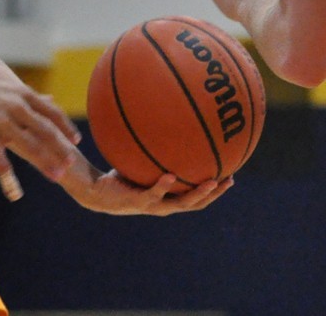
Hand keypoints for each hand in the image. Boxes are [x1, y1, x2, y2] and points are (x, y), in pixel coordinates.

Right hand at [0, 72, 80, 200]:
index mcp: (23, 95)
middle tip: (71, 165)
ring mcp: (2, 122)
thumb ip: (29, 97)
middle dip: (60, 149)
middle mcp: (17, 108)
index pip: (52, 113)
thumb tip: (50, 99)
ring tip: (56, 178)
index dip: (65, 127)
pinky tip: (15, 192)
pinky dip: (9, 178)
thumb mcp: (8, 87)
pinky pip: (1, 161)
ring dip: (45, 163)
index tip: (76, 141)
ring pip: (30, 146)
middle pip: (46, 131)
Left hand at [60, 158, 233, 215]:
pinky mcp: (136, 201)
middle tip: (229, 179)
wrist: (94, 191)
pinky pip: (153, 193)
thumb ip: (153, 147)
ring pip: (180, 204)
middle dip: (214, 193)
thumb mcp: (138, 158)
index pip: (197, 196)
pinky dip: (163, 185)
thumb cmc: (119, 173)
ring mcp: (151, 204)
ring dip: (197, 193)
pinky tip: (171, 175)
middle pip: (196, 203)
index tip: (231, 176)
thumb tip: (162, 120)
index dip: (215, 190)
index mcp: (168, 197)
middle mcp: (163, 204)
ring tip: (210, 181)